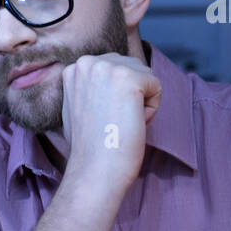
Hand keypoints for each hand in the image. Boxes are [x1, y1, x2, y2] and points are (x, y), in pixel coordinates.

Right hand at [60, 52, 160, 190]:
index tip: (101, 119)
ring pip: (145, 77)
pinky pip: (156, 87)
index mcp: (74, 68)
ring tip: (120, 123)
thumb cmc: (89, 147)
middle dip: (129, 97)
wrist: (94, 169)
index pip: (114, 70)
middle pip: (131, 69)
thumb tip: (109, 86)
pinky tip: (131, 123)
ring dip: (140, 102)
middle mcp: (87, 62)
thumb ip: (90, 87)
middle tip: (112, 123)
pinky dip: (151, 110)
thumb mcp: (78, 106)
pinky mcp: (128, 77)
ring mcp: (107, 67)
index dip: (114, 98)